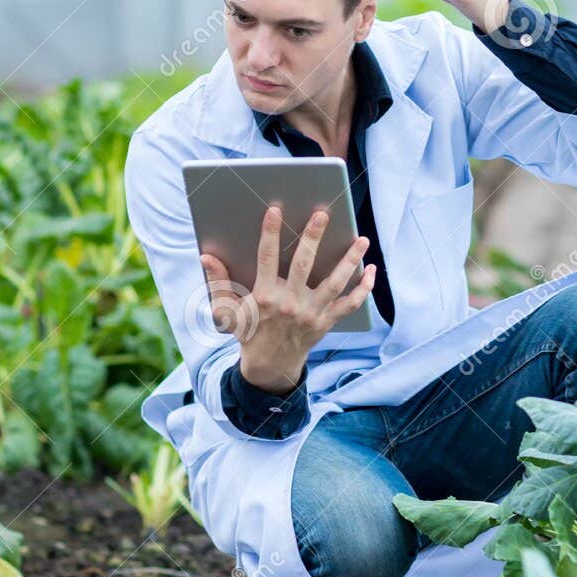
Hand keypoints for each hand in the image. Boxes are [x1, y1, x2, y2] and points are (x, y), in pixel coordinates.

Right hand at [199, 205, 375, 394]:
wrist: (270, 366)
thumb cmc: (248, 332)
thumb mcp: (227, 311)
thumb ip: (218, 282)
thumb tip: (206, 257)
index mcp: (265, 296)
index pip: (266, 257)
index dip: (270, 232)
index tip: (275, 210)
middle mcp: (290, 304)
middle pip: (304, 264)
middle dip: (313, 237)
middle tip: (322, 214)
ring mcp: (312, 313)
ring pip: (335, 282)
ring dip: (350, 260)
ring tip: (361, 239)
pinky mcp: (327, 322)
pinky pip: (350, 304)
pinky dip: (364, 288)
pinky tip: (371, 270)